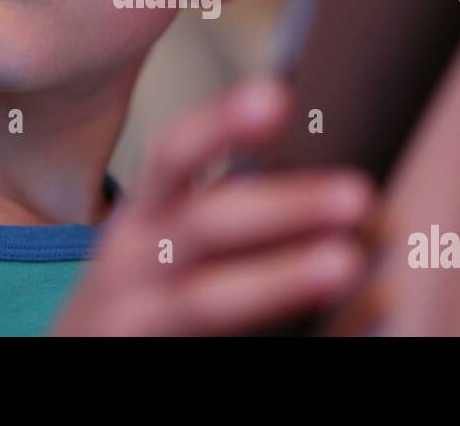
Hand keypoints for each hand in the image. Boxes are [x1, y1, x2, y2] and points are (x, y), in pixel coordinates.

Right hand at [50, 78, 380, 334]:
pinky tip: (368, 311)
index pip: (174, 157)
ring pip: (208, 302)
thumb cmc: (152, 288)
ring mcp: (142, 319)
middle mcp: (137, 264)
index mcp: (145, 216)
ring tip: (348, 262)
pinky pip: (241, 355)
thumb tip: (334, 181)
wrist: (92, 356)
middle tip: (358, 195)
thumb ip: (227, 206)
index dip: (221, 125)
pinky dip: (316, 337)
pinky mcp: (161, 363)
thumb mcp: (163, 238)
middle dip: (281, 207)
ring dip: (283, 278)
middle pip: (204, 226)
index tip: (276, 96)